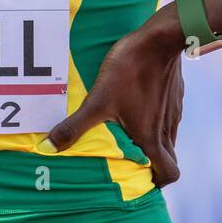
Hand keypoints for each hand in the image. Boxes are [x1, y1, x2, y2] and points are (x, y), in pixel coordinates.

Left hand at [43, 2, 186, 187]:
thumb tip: (47, 148)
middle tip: (134, 163)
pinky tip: (138, 106)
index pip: (170, 173)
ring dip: (154, 142)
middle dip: (155, 165)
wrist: (160, 39)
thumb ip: (74, 127)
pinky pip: (168, 116)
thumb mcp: (97, 101)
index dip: (159, 183)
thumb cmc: (130, 71)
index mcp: (152, 137)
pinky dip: (156, 120)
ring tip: (130, 136)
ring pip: (169, 137)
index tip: (141, 181)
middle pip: (170, 158)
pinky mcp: (175, 93)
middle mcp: (167, 128)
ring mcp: (173, 110)